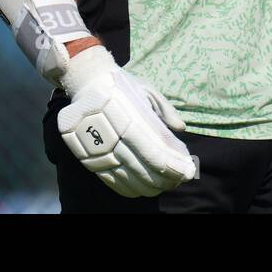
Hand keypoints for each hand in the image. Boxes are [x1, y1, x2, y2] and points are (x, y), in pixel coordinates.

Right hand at [56, 46, 196, 197]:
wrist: (85, 83)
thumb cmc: (120, 85)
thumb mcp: (146, 90)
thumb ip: (165, 110)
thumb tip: (181, 128)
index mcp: (127, 120)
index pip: (152, 153)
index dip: (171, 166)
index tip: (187, 171)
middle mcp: (111, 139)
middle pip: (142, 170)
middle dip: (164, 180)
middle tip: (180, 180)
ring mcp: (97, 151)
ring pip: (127, 179)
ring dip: (149, 187)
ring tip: (165, 185)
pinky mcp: (88, 159)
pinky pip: (110, 181)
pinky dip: (129, 188)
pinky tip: (143, 189)